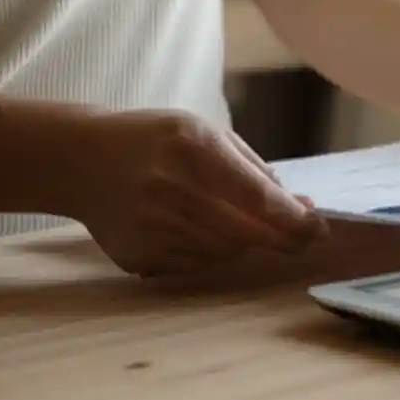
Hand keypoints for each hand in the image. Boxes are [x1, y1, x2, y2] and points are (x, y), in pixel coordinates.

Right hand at [63, 109, 326, 275]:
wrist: (79, 159)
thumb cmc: (158, 142)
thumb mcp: (206, 135)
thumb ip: (257, 171)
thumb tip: (304, 208)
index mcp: (193, 146)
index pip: (259, 197)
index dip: (295, 220)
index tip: (319, 229)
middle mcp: (171, 188)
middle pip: (248, 233)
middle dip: (284, 239)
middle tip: (303, 238)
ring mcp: (152, 226)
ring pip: (226, 252)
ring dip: (243, 242)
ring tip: (225, 216)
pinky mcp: (139, 255)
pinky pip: (197, 265)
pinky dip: (209, 251)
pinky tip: (191, 227)